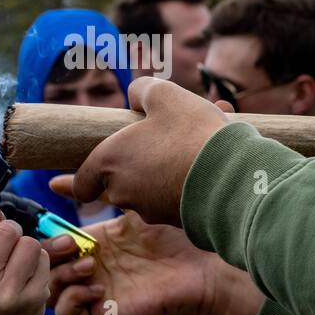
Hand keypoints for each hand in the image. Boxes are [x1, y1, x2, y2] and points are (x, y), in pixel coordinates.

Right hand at [0, 201, 47, 314]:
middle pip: (6, 230)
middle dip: (7, 229)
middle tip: (3, 242)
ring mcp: (7, 294)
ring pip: (29, 243)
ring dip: (24, 246)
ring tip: (13, 261)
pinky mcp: (32, 299)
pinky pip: (43, 259)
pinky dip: (38, 262)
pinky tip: (25, 276)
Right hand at [47, 207, 262, 314]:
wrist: (206, 269)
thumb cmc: (179, 238)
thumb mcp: (136, 209)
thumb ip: (104, 192)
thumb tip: (59, 178)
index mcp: (97, 242)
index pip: (53, 241)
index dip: (49, 235)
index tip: (63, 228)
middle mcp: (93, 267)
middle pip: (44, 267)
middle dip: (49, 255)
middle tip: (73, 246)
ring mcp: (96, 291)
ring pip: (48, 291)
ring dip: (59, 276)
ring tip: (90, 266)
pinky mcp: (105, 313)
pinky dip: (70, 300)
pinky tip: (96, 287)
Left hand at [70, 77, 229, 225]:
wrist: (232, 178)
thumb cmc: (193, 134)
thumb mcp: (167, 95)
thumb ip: (143, 91)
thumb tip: (137, 99)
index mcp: (110, 161)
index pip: (82, 184)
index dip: (87, 177)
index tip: (101, 167)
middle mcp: (124, 192)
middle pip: (120, 184)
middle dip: (140, 164)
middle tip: (167, 141)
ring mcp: (151, 211)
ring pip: (151, 191)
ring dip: (166, 172)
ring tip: (199, 148)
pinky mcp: (178, 223)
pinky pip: (175, 202)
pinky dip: (186, 186)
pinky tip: (212, 166)